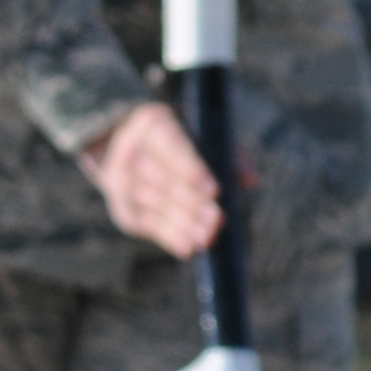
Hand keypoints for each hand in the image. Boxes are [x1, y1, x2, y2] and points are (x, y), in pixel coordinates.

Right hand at [81, 98, 223, 257]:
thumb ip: (226, 155)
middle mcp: (129, 150)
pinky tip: (187, 247)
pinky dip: (169, 237)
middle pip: (162, 180)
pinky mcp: (122, 209)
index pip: (171, 145)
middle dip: (191, 203)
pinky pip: (147, 225)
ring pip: (154, 205)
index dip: (191, 168)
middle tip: (217, 219)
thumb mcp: (201, 139)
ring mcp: (120, 181)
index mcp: (152, 124)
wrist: (129, 152)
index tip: (214, 190)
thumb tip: (250, 179)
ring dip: (183, 224)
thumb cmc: (181, 144)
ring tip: (208, 236)